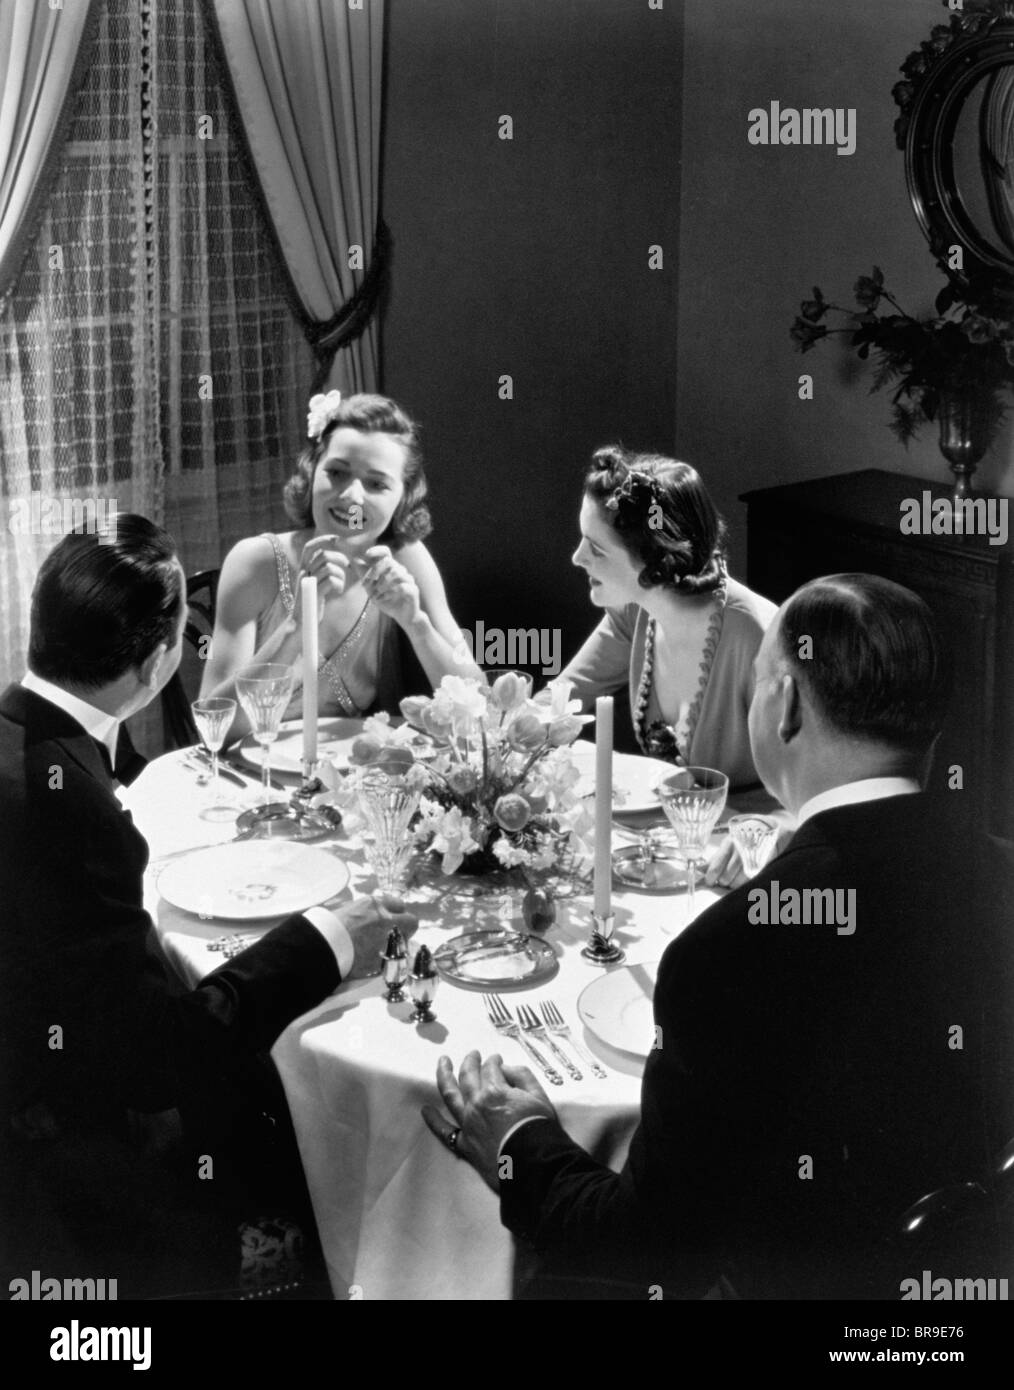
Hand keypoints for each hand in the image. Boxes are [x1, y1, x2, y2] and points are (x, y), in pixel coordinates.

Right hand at [297, 534, 351, 604]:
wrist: (301, 623)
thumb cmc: (311, 603)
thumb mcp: (315, 583)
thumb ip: (321, 570)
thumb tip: (335, 557)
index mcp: (303, 568)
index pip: (309, 547)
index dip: (323, 540)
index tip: (336, 539)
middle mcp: (303, 573)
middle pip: (324, 556)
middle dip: (340, 558)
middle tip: (347, 566)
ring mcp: (308, 584)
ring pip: (328, 567)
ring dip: (341, 574)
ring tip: (340, 584)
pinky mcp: (314, 595)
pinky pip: (331, 581)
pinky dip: (339, 585)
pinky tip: (338, 592)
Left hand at [332, 893, 417, 980]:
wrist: (321, 945)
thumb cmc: (351, 958)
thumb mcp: (376, 964)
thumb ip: (394, 956)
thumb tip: (402, 953)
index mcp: (390, 923)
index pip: (412, 921)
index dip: (409, 932)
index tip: (401, 939)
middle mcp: (380, 908)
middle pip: (399, 905)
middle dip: (399, 917)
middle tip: (390, 931)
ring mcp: (364, 902)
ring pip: (383, 901)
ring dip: (383, 912)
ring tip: (373, 926)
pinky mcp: (350, 901)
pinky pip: (366, 903)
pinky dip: (367, 911)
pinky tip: (359, 924)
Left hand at [357, 545, 420, 627]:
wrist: (402, 617)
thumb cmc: (387, 601)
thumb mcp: (371, 589)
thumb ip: (365, 576)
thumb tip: (356, 560)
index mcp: (391, 568)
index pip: (386, 552)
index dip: (377, 550)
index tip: (367, 554)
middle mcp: (401, 571)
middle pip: (389, 561)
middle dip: (375, 571)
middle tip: (366, 584)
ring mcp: (408, 580)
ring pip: (396, 573)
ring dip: (381, 584)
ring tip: (374, 595)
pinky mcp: (413, 590)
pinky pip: (401, 587)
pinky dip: (388, 593)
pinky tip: (382, 599)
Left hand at [421, 1051, 557, 1191]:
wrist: (534, 1164)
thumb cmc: (539, 1129)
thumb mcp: (539, 1096)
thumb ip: (522, 1076)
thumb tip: (506, 1069)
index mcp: (494, 1090)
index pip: (490, 1068)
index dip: (494, 1061)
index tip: (497, 1060)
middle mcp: (476, 1104)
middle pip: (468, 1075)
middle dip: (471, 1061)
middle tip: (473, 1054)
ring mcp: (467, 1123)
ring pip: (450, 1094)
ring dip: (444, 1075)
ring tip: (442, 1062)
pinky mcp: (464, 1144)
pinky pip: (444, 1131)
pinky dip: (434, 1120)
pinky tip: (425, 1110)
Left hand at [703, 813, 794, 887]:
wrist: (771, 830)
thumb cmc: (744, 840)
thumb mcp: (726, 846)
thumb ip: (713, 861)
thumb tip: (697, 871)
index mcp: (729, 843)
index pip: (715, 867)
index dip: (710, 878)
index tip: (710, 881)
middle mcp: (740, 850)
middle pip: (726, 878)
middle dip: (723, 882)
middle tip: (725, 879)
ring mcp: (753, 857)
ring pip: (738, 883)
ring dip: (735, 884)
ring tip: (736, 878)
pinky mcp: (764, 864)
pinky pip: (751, 881)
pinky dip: (746, 884)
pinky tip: (746, 878)